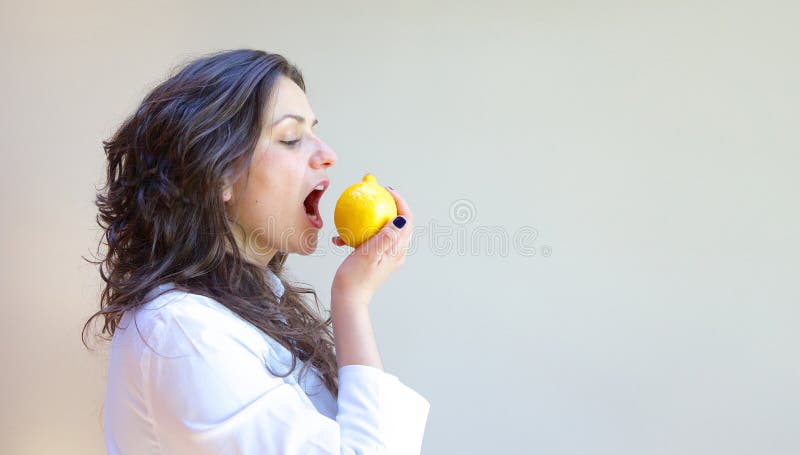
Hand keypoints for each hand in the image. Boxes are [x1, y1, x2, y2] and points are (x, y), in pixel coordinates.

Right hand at [331, 187, 412, 307]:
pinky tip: (340, 237)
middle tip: (374, 194)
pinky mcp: (375, 258)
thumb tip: (401, 219)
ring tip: (357, 211)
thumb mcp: (370, 254)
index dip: (400, 202)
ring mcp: (386, 255)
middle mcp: (396, 252)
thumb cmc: (356, 278)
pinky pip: (370, 240)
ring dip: (370, 220)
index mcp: (398, 250)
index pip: (407, 220)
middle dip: (388, 205)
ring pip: (383, 230)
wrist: (348, 299)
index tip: (386, 190)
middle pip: (398, 222)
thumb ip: (386, 237)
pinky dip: (358, 235)